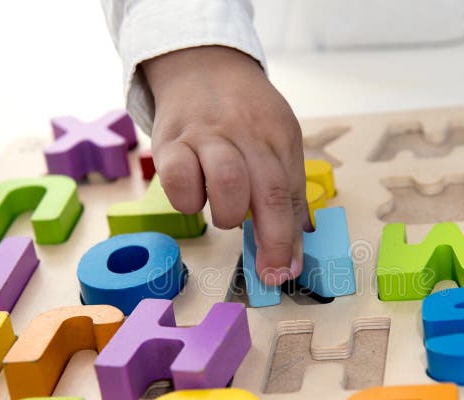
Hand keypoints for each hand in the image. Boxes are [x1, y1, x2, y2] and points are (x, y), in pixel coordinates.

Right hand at [143, 46, 309, 285]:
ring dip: (229, 214)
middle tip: (269, 270)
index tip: (289, 271)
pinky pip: (177, 180)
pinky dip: (188, 201)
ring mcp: (206, 135)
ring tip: (226, 214)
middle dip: (271, 240)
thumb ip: (286, 190)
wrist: (201, 63)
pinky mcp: (169, 141)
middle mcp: (246, 133)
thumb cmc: (244, 115)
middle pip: (267, 191)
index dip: (290, 238)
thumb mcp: (276, 139)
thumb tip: (294, 246)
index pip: (291, 193)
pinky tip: (194, 197)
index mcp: (278, 135)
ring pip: (227, 182)